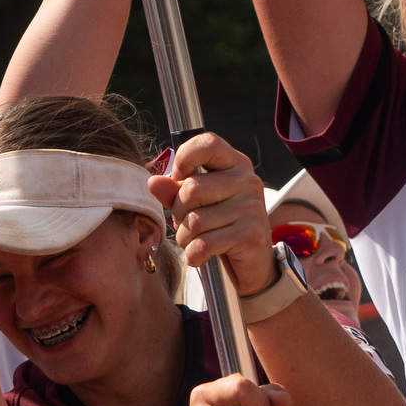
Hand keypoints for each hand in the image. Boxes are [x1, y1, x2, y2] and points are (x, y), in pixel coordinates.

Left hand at [151, 133, 275, 296]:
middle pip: (191, 189)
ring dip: (185, 237)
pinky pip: (204, 243)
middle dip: (179, 212)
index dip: (184, 158)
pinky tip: (200, 256)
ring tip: (194, 241)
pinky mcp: (250, 235)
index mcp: (235, 164)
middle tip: (187, 223)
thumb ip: (174, 190)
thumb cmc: (221, 224)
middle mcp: (247, 181)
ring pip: (195, 220)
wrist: (253, 261)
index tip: (178, 178)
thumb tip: (153, 182)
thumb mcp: (196, 203)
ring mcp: (252, 208)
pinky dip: (194, 254)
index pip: (207, 144)